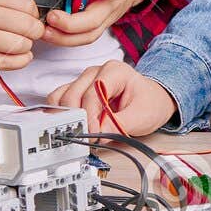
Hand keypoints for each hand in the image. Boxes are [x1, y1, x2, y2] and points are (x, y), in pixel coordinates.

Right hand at [0, 0, 44, 70]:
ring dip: (27, 44)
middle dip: (35, 29)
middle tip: (30, 29)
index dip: (34, 10)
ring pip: (20, 45)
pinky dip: (20, 60)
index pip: (28, 4)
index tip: (30, 13)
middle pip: (27, 26)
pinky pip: (6, 63)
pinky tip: (19, 54)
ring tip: (21, 40)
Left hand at [34, 0, 149, 46]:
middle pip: (96, 19)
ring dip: (64, 36)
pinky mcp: (96, 26)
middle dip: (72, 23)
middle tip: (52, 16)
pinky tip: (49, 33)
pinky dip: (64, 38)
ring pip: (88, 34)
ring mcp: (105, 17)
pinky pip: (82, 38)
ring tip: (44, 30)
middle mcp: (112, 2)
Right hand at [49, 60, 176, 135]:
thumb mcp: (141, 116)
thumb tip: (97, 133)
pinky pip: (58, 102)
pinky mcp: (76, 92)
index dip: (90, 117)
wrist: (152, 101)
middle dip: (78, 120)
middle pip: (72, 96)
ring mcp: (83, 81)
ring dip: (66, 119)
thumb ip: (119, 124)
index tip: (93, 136)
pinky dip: (61, 117)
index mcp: (115, 71)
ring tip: (81, 133)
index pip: (93, 94)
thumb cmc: (149, 103)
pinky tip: (74, 127)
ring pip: (60, 98)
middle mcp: (95, 73)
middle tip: (88, 138)